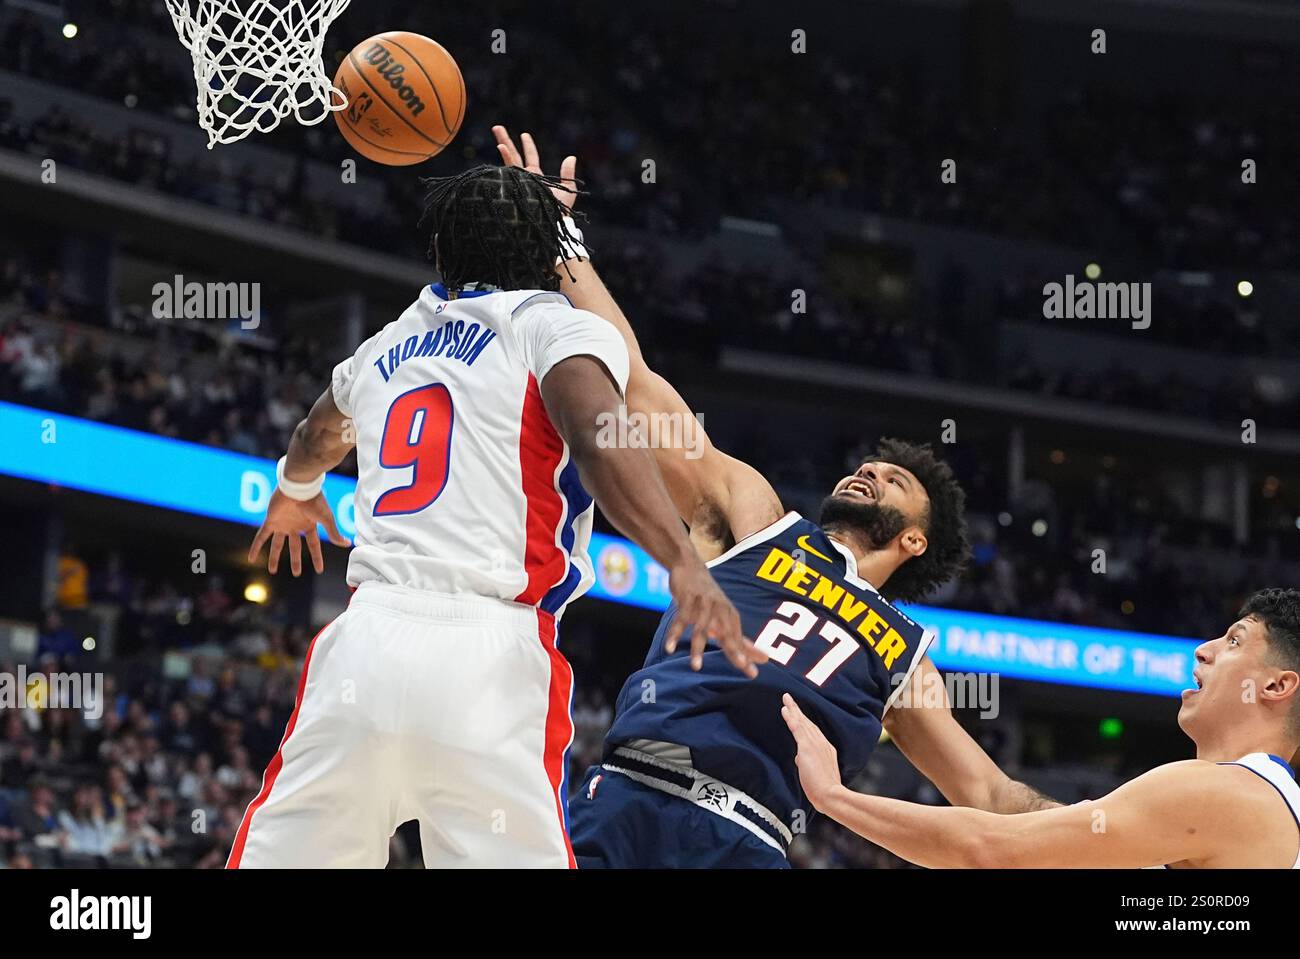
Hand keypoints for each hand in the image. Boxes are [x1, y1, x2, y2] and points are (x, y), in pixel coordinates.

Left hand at [248, 490, 348, 575]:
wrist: (298, 486)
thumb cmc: (314, 500)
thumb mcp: (326, 519)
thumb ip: (334, 533)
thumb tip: (347, 544)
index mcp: (309, 526)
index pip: (314, 546)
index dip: (317, 558)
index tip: (319, 570)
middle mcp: (295, 526)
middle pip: (295, 547)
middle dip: (295, 560)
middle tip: (296, 573)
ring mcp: (282, 524)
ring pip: (277, 544)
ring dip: (275, 557)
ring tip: (272, 570)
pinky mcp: (271, 521)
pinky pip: (261, 536)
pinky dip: (256, 547)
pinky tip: (251, 558)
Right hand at [492, 124, 576, 209]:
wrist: (549, 223)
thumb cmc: (558, 211)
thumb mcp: (567, 190)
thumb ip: (568, 174)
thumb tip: (572, 157)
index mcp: (536, 177)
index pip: (530, 158)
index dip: (528, 146)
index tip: (524, 135)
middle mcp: (524, 178)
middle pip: (513, 155)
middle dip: (506, 140)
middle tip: (497, 127)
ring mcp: (517, 181)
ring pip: (508, 160)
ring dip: (503, 146)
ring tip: (496, 134)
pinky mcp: (513, 185)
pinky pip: (508, 171)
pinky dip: (505, 159)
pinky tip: (501, 148)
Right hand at [663, 558, 766, 677]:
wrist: (690, 566)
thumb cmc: (709, 598)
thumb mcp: (725, 618)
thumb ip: (741, 640)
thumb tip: (763, 659)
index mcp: (730, 617)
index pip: (739, 640)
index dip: (745, 656)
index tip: (752, 674)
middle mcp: (720, 611)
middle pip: (727, 634)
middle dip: (734, 650)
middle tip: (740, 666)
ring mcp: (703, 605)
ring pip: (701, 629)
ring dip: (698, 648)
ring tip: (696, 667)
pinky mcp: (687, 600)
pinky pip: (680, 620)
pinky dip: (675, 634)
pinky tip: (670, 648)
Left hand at [781, 693, 842, 810]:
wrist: (831, 796)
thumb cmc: (825, 791)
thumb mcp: (817, 775)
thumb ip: (809, 765)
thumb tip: (799, 760)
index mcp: (827, 750)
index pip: (814, 732)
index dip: (805, 721)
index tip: (799, 713)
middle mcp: (822, 744)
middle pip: (808, 723)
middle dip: (798, 711)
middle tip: (789, 699)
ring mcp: (815, 744)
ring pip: (802, 722)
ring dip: (793, 709)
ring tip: (785, 699)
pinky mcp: (807, 747)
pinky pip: (797, 728)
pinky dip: (791, 718)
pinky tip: (785, 710)